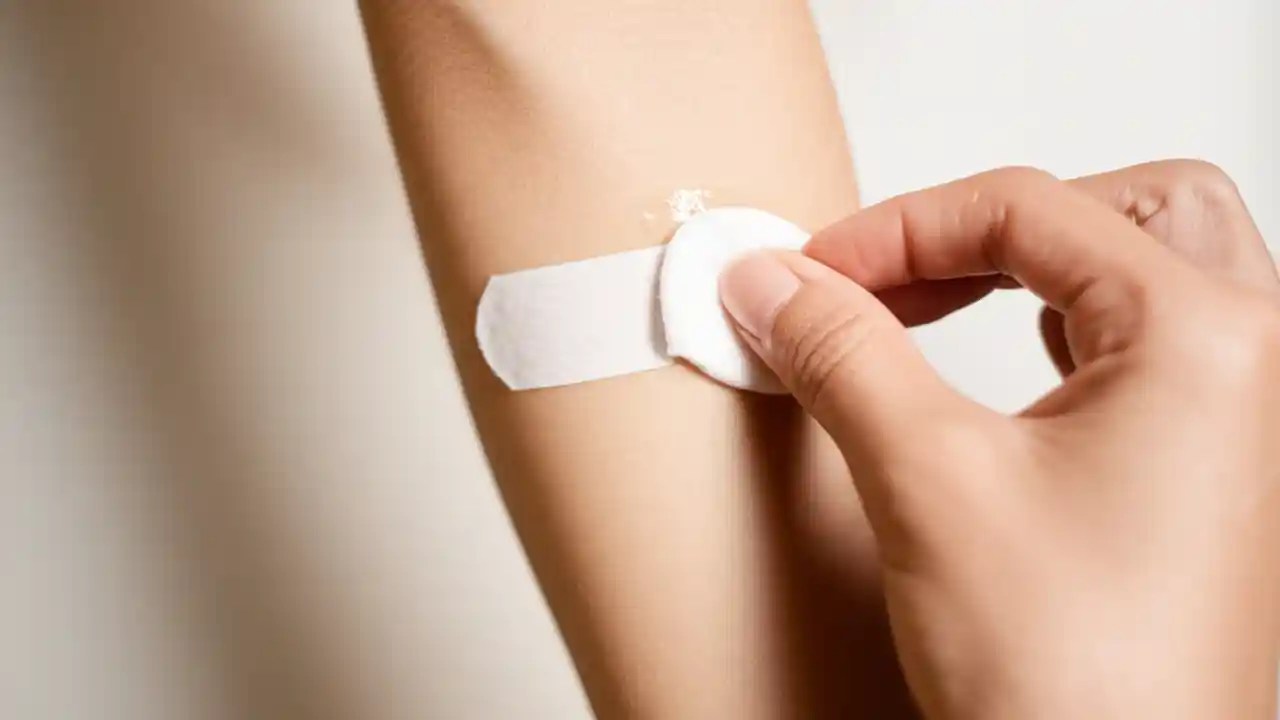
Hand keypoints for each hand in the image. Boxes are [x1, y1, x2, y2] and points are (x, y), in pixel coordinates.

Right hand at [719, 162, 1279, 718]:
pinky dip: (1071, 327)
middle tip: (888, 276)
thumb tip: (774, 283)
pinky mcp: (1220, 474)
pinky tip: (1010, 367)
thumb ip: (842, 354)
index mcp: (1208, 338)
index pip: (1028, 209)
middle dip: (989, 226)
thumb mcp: (927, 482)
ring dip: (1035, 268)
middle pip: (1126, 207)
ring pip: (1154, 269)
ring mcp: (1252, 424)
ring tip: (932, 307)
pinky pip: (1157, 347)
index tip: (811, 274)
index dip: (895, 229)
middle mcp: (1258, 367)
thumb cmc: (1077, 683)